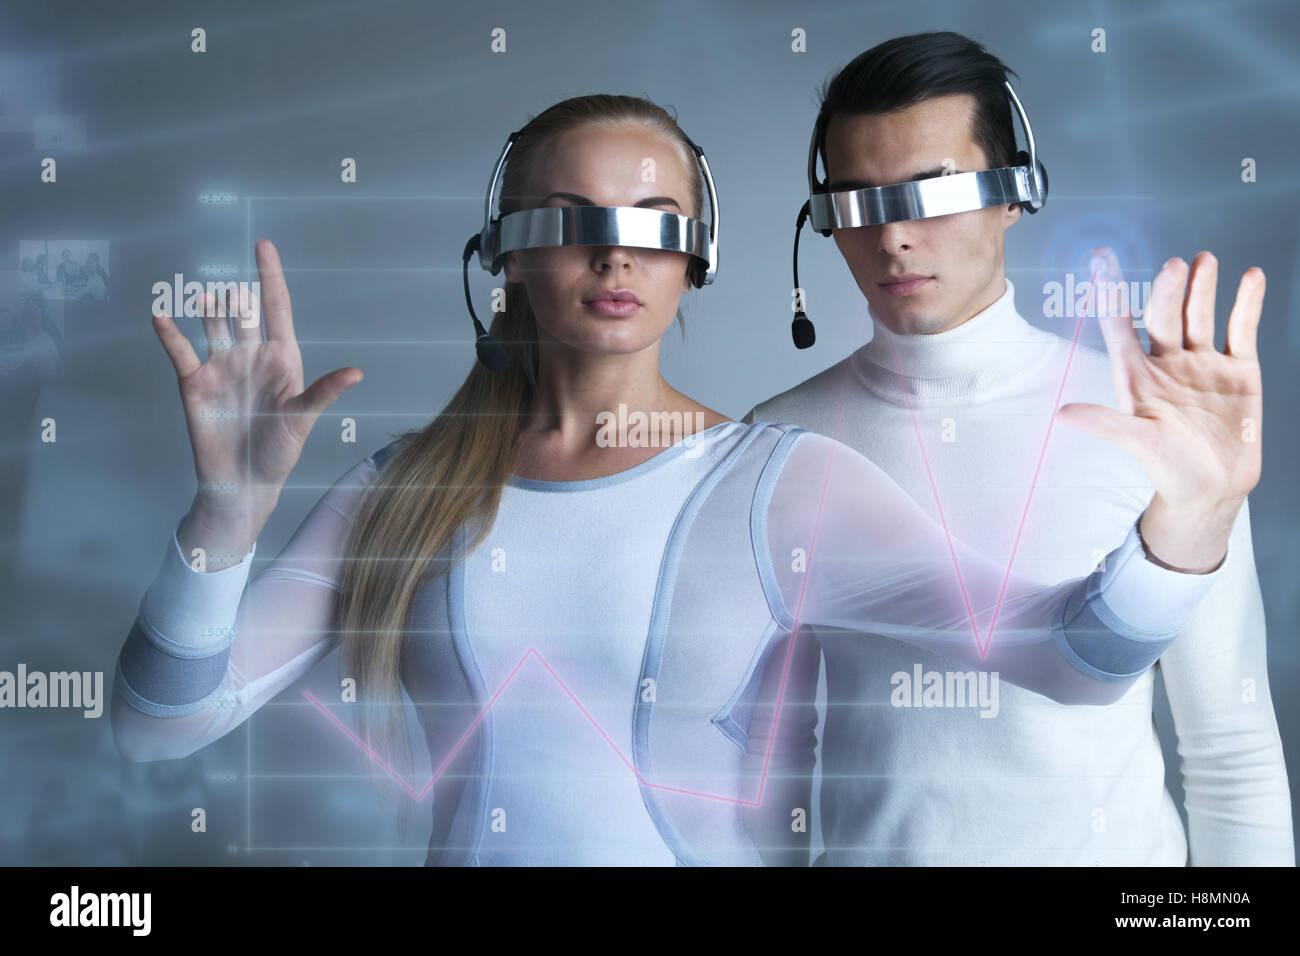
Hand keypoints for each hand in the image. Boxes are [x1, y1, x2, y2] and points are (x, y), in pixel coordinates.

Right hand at [152, 238, 363, 515]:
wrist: (242, 483)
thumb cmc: (279, 452)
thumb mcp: (304, 419)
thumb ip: (324, 392)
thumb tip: (357, 372)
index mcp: (281, 358)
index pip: (275, 308)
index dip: (270, 277)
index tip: (264, 246)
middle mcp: (250, 355)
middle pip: (242, 314)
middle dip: (238, 300)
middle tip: (233, 294)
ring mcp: (221, 366)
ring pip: (212, 326)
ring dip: (208, 310)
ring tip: (205, 298)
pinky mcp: (194, 383)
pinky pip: (180, 352)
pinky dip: (170, 334)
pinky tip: (161, 315)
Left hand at [1056, 248, 1262, 569]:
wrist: (1213, 489)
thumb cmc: (1169, 469)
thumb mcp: (1137, 443)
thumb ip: (1105, 424)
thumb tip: (1062, 414)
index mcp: (1137, 376)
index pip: (1120, 329)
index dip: (1111, 298)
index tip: (1102, 262)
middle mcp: (1168, 363)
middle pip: (1165, 316)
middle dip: (1168, 291)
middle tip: (1172, 266)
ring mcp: (1204, 362)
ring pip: (1201, 315)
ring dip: (1202, 288)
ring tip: (1203, 260)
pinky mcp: (1239, 370)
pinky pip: (1242, 329)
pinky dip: (1247, 304)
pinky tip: (1250, 277)